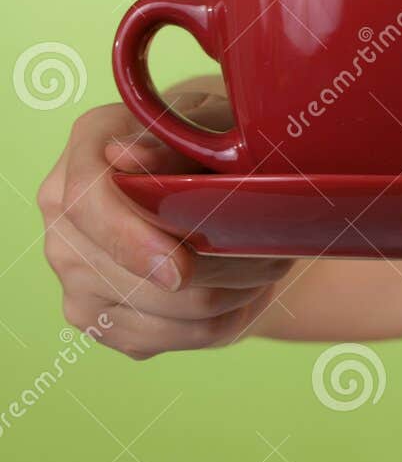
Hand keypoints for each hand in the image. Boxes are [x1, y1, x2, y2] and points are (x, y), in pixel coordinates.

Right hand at [37, 92, 294, 360]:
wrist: (213, 173)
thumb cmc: (217, 137)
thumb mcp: (212, 124)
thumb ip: (173, 144)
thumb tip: (128, 157)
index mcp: (87, 148)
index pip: (88, 205)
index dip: (133, 242)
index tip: (183, 269)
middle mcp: (63, 215)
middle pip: (131, 275)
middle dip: (217, 272)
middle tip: (278, 255)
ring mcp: (73, 273)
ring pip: (160, 312)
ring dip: (230, 296)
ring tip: (270, 266)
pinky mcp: (99, 319)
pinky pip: (169, 337)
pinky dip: (221, 320)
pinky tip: (245, 290)